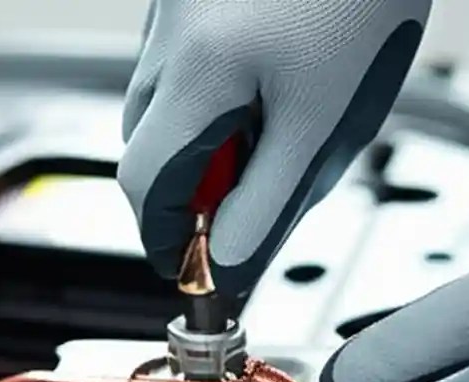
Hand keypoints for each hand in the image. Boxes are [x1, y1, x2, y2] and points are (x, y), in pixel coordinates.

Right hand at [118, 0, 431, 296]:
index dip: (164, 239)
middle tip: (239, 209)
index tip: (192, 267)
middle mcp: (169, 35)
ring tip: (268, 135)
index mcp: (198, 73)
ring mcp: (175, 6)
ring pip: (160, 103)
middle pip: (143, 145)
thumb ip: (270, 200)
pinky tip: (265, 84)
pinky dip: (207, 95)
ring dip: (197, 141)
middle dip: (184, 191)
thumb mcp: (326, 119)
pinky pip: (179, 61)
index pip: (145, 187)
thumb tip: (231, 263)